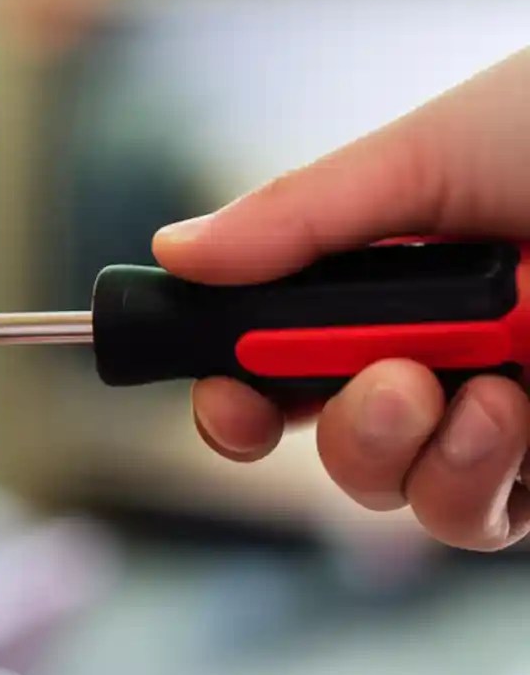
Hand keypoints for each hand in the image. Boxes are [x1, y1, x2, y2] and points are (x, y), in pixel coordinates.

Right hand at [153, 48, 529, 550]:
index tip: (225, 398)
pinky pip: (483, 514)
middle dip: (339, 430)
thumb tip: (179, 251)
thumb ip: (298, 219)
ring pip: (405, 497)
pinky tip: (513, 411)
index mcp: (389, 285)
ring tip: (461, 391)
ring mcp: (504, 415)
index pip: (279, 362)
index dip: (236, 396)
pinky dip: (476, 476)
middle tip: (384, 381)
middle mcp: (438, 356)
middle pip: (333, 444)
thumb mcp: (426, 160)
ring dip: (406, 456)